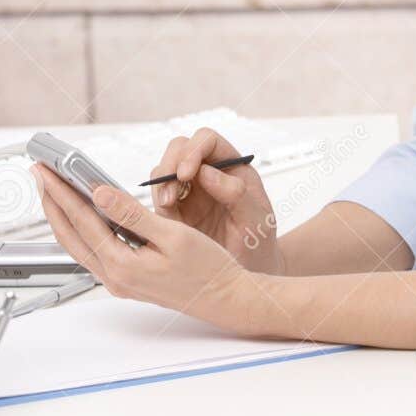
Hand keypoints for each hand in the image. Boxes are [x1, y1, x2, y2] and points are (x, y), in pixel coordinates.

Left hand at [31, 163, 270, 334]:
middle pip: (69, 235)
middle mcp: (115, 278)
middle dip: (52, 203)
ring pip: (77, 246)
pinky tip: (82, 215)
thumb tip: (100, 194)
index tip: (47, 171)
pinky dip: (81, 230)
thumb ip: (132, 215)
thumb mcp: (173, 234)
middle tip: (41, 175)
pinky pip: (92, 252)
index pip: (81, 220)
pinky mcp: (126, 280)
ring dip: (63, 217)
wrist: (226, 299)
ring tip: (54, 191)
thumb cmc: (208, 269)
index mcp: (123, 265)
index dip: (61, 192)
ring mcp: (118, 282)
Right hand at [146, 128, 285, 274]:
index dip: (193, 150)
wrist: (247, 274)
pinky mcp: (176, 210)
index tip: (186, 174)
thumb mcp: (256, 220)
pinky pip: (158, 197)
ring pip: (163, 170)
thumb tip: (206, 173)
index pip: (208, 141)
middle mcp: (209, 173)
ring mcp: (190, 191)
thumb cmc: (258, 244)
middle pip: (179, 148)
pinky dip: (157, 204)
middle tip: (170, 194)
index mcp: (232, 167)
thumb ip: (236, 194)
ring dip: (161, 185)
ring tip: (168, 208)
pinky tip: (166, 220)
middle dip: (170, 165)